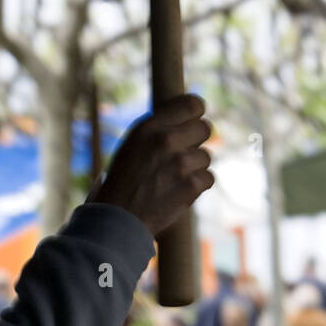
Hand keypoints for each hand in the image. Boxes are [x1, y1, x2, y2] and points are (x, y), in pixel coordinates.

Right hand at [86, 95, 213, 238]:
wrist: (117, 221)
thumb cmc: (121, 185)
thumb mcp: (131, 147)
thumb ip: (157, 131)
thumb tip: (184, 121)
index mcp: (149, 127)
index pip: (193, 104)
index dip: (196, 114)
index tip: (191, 123)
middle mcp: (165, 140)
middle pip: (205, 129)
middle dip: (196, 143)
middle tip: (181, 158)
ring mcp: (180, 162)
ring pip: (206, 156)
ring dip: (195, 168)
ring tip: (173, 181)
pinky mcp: (191, 184)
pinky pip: (208, 178)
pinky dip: (197, 187)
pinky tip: (178, 193)